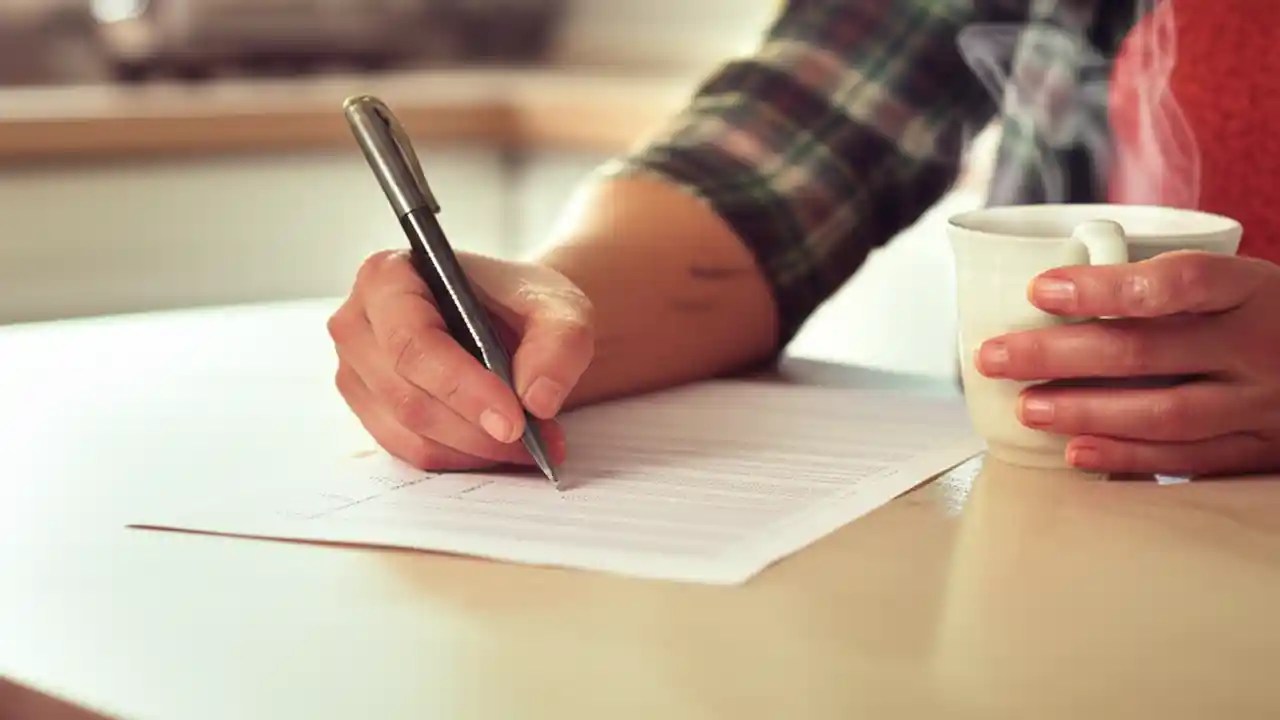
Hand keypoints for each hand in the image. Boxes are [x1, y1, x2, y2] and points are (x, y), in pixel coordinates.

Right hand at [327, 250, 593, 469]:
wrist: (512, 323)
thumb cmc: (522, 305)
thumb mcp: (560, 309)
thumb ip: (559, 344)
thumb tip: (537, 398)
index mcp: (388, 276)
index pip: (413, 341)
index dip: (462, 387)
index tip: (514, 420)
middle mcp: (358, 324)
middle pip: (408, 395)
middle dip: (477, 428)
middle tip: (537, 439)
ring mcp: (358, 373)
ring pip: (411, 432)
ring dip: (476, 448)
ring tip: (532, 444)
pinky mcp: (371, 412)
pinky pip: (413, 451)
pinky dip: (464, 458)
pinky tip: (504, 449)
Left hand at [975, 251, 1279, 475]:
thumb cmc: (1269, 319)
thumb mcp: (1240, 288)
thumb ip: (1171, 288)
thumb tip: (1055, 291)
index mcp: (1252, 289)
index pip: (1178, 281)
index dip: (1106, 287)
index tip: (1039, 289)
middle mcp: (1259, 345)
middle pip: (1148, 350)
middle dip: (1059, 354)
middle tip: (994, 356)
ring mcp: (1263, 403)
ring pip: (1165, 411)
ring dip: (1086, 410)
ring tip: (1027, 406)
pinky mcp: (1261, 451)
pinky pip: (1187, 458)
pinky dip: (1128, 457)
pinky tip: (1075, 452)